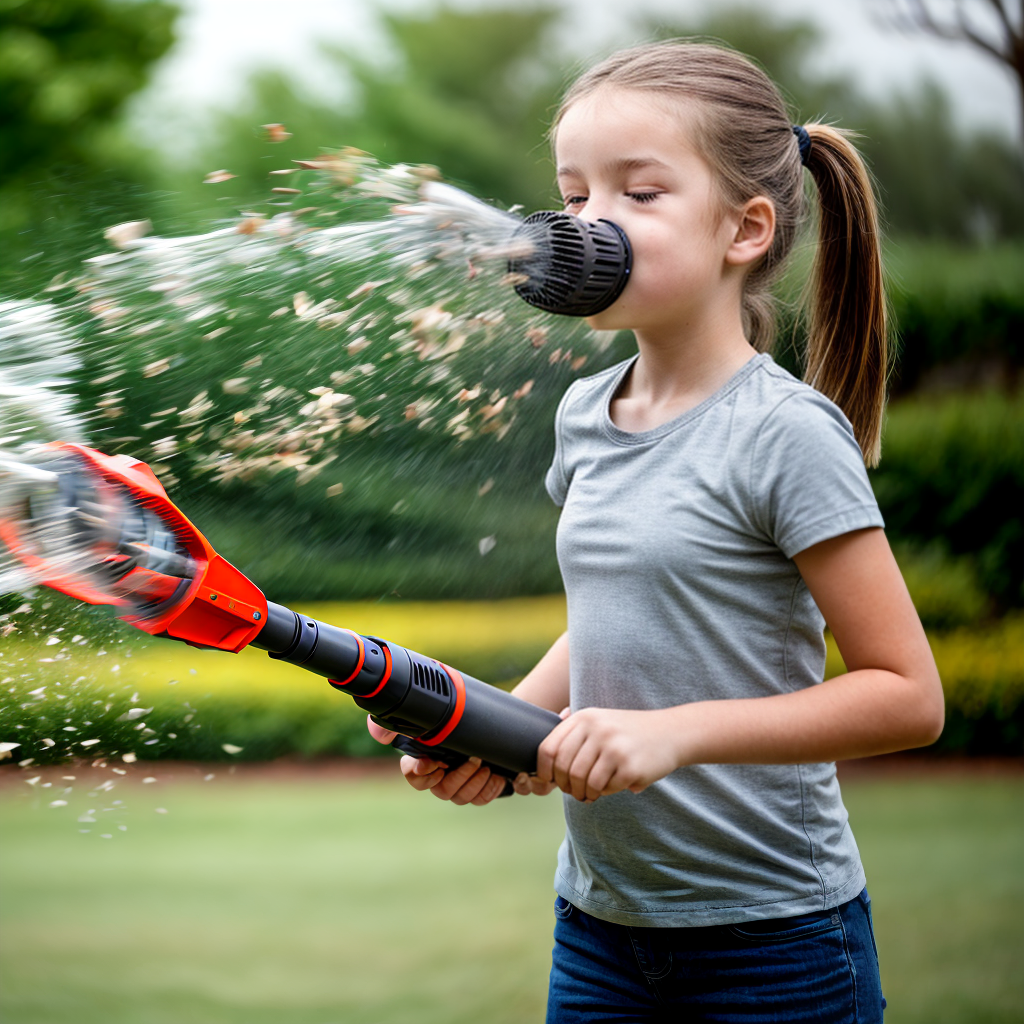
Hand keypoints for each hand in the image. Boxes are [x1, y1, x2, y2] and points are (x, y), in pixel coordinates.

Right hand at [366, 716, 507, 805]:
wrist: (480, 721)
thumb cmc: (448, 719)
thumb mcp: (426, 716)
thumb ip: (395, 723)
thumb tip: (379, 735)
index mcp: (423, 763)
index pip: (414, 777)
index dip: (422, 772)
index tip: (433, 761)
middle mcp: (438, 779)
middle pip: (443, 791)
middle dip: (460, 776)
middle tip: (474, 759)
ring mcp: (458, 786)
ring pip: (463, 798)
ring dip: (476, 783)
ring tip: (485, 765)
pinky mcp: (478, 789)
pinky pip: (482, 799)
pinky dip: (490, 789)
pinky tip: (497, 776)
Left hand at [536, 707, 685, 801]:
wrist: (671, 733)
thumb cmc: (628, 732)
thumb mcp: (600, 721)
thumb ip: (573, 733)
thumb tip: (542, 762)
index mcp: (585, 717)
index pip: (549, 748)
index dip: (544, 769)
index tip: (549, 780)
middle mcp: (597, 730)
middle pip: (565, 769)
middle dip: (566, 786)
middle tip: (574, 791)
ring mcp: (613, 748)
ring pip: (583, 782)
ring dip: (585, 793)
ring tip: (591, 793)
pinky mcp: (629, 767)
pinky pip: (606, 788)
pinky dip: (606, 792)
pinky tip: (613, 786)